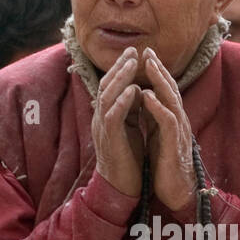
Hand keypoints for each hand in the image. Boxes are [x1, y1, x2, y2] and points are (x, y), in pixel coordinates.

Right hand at [92, 48, 143, 197]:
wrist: (120, 188)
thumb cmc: (127, 158)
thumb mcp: (130, 128)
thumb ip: (131, 109)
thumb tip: (138, 88)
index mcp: (106, 115)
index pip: (110, 85)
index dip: (120, 68)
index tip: (133, 52)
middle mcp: (100, 119)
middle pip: (105, 86)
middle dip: (119, 67)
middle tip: (132, 50)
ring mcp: (103, 130)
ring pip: (107, 97)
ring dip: (120, 78)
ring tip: (132, 63)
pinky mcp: (110, 141)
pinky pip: (113, 117)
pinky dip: (123, 102)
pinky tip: (133, 90)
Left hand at [140, 50, 195, 211]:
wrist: (178, 192)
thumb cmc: (166, 165)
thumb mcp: (158, 136)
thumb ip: (153, 117)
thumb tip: (143, 99)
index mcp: (172, 119)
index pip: (165, 90)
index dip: (156, 72)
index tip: (145, 55)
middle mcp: (178, 121)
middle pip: (170, 89)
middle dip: (158, 69)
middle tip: (147, 51)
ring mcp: (178, 131)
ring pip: (171, 100)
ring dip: (159, 81)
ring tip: (149, 65)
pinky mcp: (174, 144)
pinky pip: (166, 121)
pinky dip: (157, 106)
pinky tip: (146, 96)